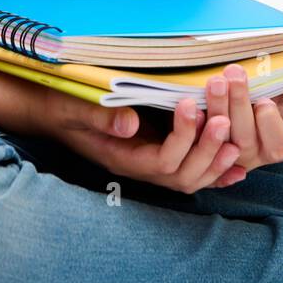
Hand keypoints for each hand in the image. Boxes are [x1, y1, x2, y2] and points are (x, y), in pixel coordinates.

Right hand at [37, 86, 248, 194]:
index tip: (191, 105)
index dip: (182, 138)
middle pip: (180, 175)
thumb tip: (130, 125)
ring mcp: (146, 162)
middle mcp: (137, 167)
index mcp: (120, 158)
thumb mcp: (74, 107)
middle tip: (223, 119)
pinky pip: (186, 168)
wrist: (49, 111)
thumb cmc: (61, 106)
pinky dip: (211, 168)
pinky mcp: (153, 152)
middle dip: (205, 150)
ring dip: (213, 159)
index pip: (160, 162)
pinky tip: (234, 163)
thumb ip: (101, 116)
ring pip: (187, 176)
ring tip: (233, 136)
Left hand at [203, 65, 282, 174]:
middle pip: (244, 139)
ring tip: (215, 80)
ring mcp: (221, 156)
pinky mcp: (196, 149)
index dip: (271, 125)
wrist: (234, 89)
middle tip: (235, 73)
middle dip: (239, 104)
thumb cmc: (266, 92)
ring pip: (219, 139)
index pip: (277, 147)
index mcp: (273, 147)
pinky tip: (191, 101)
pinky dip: (193, 124)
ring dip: (217, 107)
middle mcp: (248, 156)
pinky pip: (194, 143)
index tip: (265, 100)